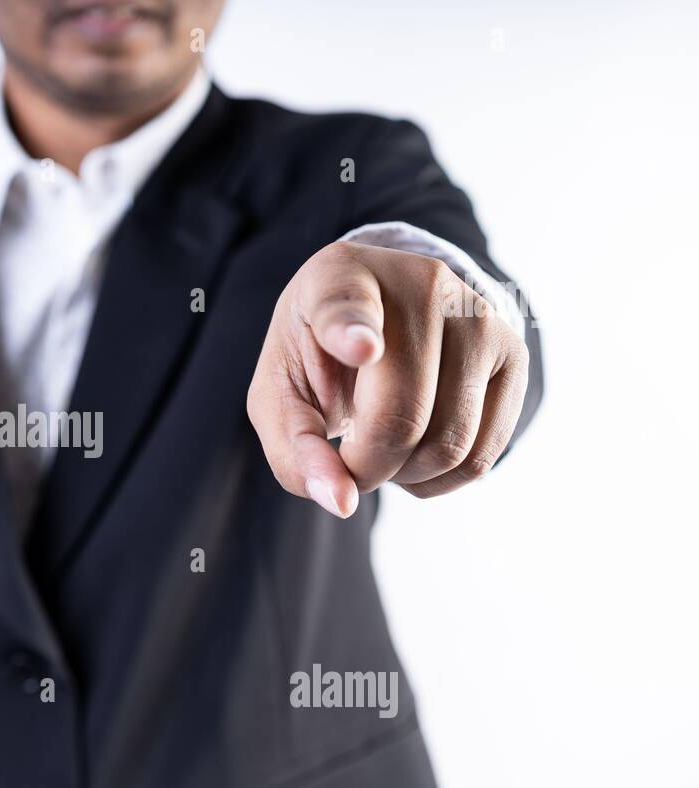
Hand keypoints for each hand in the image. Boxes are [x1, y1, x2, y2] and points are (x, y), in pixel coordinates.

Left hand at [246, 240, 528, 517]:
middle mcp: (419, 283)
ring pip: (450, 443)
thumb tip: (342, 502)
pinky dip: (439, 479)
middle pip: (402, 415)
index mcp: (339, 278)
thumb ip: (294, 449)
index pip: (346, 306)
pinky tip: (415, 451)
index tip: (362, 348)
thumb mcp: (281, 394)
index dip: (352, 330)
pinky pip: (483, 454)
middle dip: (367, 467)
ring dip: (405, 475)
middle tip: (348, 461)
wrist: (378, 321)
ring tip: (381, 445)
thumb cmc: (318, 359)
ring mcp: (477, 315)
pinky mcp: (514, 352)